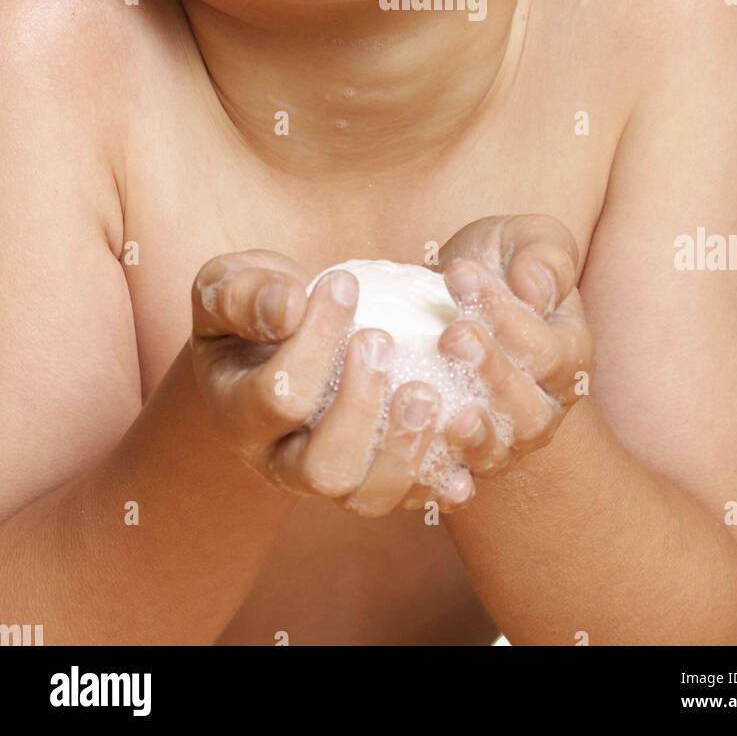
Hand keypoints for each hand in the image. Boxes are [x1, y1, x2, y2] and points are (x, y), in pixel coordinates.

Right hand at [188, 249, 470, 516]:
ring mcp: (330, 478)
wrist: (272, 338)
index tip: (344, 283)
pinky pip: (409, 495)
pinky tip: (463, 437)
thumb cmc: (253, 305)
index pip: (279, 397)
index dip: (315, 342)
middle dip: (361, 409)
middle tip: (382, 341)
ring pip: (368, 497)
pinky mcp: (374, 477)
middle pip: (324, 469)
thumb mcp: (229, 285)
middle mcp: (280, 461)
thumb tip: (289, 306)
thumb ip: (245, 294)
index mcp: (238, 415)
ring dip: (405, 449)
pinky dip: (439, 478)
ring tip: (427, 390)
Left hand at [429, 214, 593, 484]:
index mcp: (569, 353)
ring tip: (443, 405)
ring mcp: (507, 438)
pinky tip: (426, 463)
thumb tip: (535, 290)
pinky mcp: (466, 458)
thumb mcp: (525, 239)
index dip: (506, 316)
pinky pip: (460, 477)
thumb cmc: (496, 264)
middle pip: (529, 408)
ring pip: (500, 449)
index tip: (458, 273)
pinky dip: (446, 476)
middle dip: (492, 372)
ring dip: (473, 432)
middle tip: (451, 334)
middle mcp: (546, 404)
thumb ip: (543, 256)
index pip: (547, 349)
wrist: (453, 298)